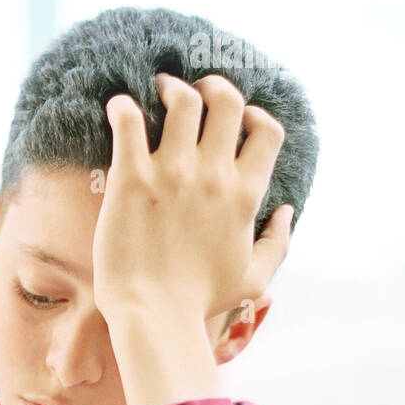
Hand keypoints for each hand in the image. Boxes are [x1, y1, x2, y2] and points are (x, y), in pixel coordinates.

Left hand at [93, 72, 292, 324]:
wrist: (154, 317)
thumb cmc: (199, 303)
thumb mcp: (252, 279)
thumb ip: (278, 243)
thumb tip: (286, 211)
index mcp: (245, 195)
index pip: (266, 130)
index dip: (253, 116)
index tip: (236, 122)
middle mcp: (213, 175)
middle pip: (226, 100)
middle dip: (212, 87)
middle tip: (193, 93)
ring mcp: (172, 173)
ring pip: (182, 100)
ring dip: (170, 88)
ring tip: (156, 92)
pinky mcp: (131, 179)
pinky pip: (129, 121)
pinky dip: (123, 106)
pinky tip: (118, 108)